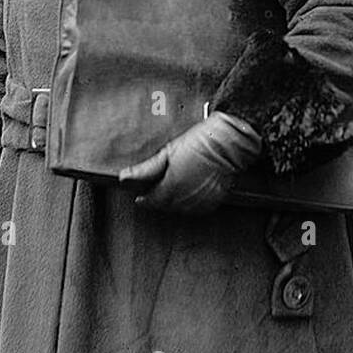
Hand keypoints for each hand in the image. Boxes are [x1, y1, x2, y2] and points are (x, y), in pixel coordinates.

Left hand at [118, 111, 261, 214]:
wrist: (227, 144)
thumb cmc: (199, 143)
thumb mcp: (167, 152)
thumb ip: (145, 170)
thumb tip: (125, 178)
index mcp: (172, 187)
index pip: (152, 201)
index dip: (145, 198)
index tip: (141, 196)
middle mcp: (185, 199)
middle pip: (165, 206)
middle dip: (159, 198)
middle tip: (158, 186)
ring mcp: (200, 202)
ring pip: (179, 208)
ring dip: (174, 201)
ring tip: (176, 184)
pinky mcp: (212, 202)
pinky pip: (195, 208)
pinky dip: (189, 201)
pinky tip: (189, 188)